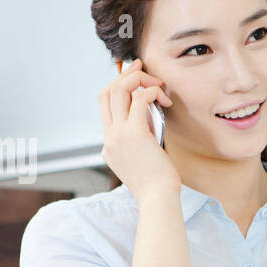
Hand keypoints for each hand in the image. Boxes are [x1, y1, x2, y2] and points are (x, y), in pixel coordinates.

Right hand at [98, 58, 179, 206]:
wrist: (158, 199)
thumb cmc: (157, 184)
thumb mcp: (142, 160)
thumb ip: (141, 141)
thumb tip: (151, 122)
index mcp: (109, 145)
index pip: (104, 106)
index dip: (116, 87)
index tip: (133, 77)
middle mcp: (109, 137)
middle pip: (106, 93)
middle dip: (124, 76)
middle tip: (141, 67)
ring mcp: (119, 135)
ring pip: (118, 91)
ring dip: (138, 80)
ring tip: (156, 82)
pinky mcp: (135, 133)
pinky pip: (139, 99)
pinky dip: (151, 92)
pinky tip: (162, 98)